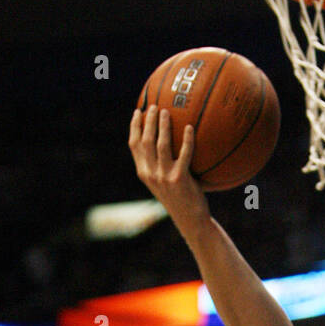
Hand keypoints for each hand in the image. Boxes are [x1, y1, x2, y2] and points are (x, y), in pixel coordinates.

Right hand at [128, 104, 209, 228]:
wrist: (191, 220)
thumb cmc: (180, 199)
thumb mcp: (164, 182)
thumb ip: (160, 164)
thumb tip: (165, 140)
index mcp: (144, 172)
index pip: (133, 145)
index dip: (134, 126)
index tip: (138, 111)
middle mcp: (150, 173)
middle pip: (145, 141)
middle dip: (148, 121)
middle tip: (154, 106)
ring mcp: (164, 177)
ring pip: (160, 145)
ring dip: (163, 126)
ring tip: (167, 111)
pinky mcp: (180, 179)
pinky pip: (184, 154)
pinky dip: (187, 140)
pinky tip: (190, 127)